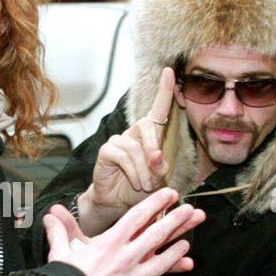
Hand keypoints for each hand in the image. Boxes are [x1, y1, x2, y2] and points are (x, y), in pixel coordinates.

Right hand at [44, 187, 202, 275]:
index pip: (137, 218)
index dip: (156, 204)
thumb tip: (50, 214)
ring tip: (186, 246)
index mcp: (109, 244)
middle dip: (177, 222)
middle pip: (157, 236)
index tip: (170, 194)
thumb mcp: (59, 252)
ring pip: (161, 264)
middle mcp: (125, 259)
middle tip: (192, 212)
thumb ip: (59, 232)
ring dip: (175, 254)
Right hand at [78, 67, 175, 234]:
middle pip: (146, 125)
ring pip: (135, 147)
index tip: (169, 71)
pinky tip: (135, 182)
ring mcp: (118, 141)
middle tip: (157, 171)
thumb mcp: (157, 180)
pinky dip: (132, 171)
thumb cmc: (139, 189)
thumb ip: (160, 168)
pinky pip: (122, 155)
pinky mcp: (106, 151)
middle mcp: (133, 134)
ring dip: (144, 169)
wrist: (118, 204)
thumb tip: (155, 156)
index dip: (164, 90)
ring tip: (145, 185)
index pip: (158, 110)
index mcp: (149, 136)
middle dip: (154, 147)